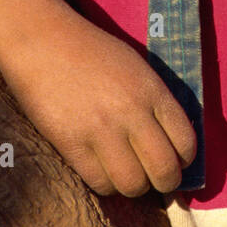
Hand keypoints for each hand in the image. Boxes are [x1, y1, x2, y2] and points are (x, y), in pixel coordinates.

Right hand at [0, 21, 197, 197]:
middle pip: (164, 171)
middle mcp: (131, 111)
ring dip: (133, 185)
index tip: (176, 162)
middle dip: (165, 182)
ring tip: (125, 174)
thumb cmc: (90, 52)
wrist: (41, 40)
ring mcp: (101, 129)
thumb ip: (155, 102)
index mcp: (152, 90)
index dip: (184, 161)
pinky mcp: (71, 143)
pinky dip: (105, 183)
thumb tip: (172, 145)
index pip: (186, 143)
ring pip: (133, 184)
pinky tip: (101, 169)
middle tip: (155, 180)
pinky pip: (100, 182)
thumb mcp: (135, 67)